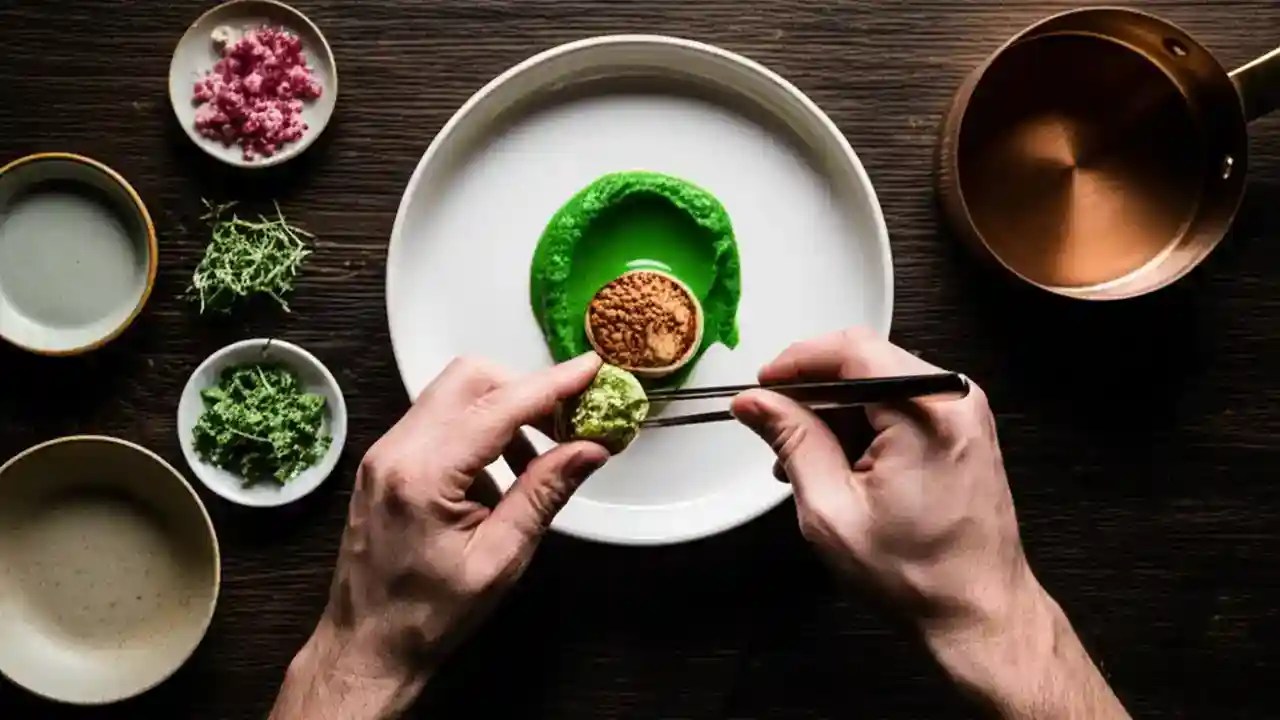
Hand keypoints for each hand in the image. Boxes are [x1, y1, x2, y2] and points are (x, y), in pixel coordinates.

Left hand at [271, 354, 608, 719]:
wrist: (367, 646)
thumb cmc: (430, 615)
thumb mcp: (501, 558)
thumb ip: (544, 493)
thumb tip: (590, 447)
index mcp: (424, 475)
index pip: (498, 406)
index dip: (551, 384)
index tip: (591, 370)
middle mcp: (396, 450)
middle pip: (469, 379)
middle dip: (525, 390)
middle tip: (567, 422)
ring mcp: (384, 452)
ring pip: (453, 394)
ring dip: (503, 411)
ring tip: (536, 462)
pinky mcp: (385, 461)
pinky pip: (438, 420)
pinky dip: (477, 431)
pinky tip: (499, 477)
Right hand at [731, 327, 1025, 625]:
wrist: (977, 613)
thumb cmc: (920, 576)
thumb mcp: (832, 509)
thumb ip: (792, 442)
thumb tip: (757, 403)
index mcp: (926, 413)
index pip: (851, 351)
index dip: (797, 362)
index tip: (764, 385)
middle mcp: (954, 401)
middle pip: (865, 361)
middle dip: (813, 391)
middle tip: (775, 424)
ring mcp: (964, 413)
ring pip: (880, 383)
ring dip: (835, 411)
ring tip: (803, 459)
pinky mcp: (962, 430)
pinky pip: (901, 404)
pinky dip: (863, 424)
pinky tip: (838, 462)